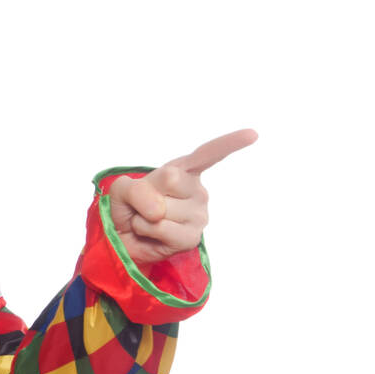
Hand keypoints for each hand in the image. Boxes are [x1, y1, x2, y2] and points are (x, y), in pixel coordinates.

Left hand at [108, 129, 257, 264]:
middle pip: (170, 178)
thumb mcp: (122, 189)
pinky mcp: (192, 237)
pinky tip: (152, 233)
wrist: (124, 239)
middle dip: (146, 192)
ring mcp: (199, 215)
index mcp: (185, 171)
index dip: (229, 143)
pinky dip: (145, 230)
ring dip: (142, 216)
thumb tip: (158, 211)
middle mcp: (198, 190)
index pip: (208, 154)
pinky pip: (160, 228)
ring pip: (161, 208)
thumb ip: (134, 189)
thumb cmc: (129, 208)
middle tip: (144, 204)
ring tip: (148, 220)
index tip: (252, 134)